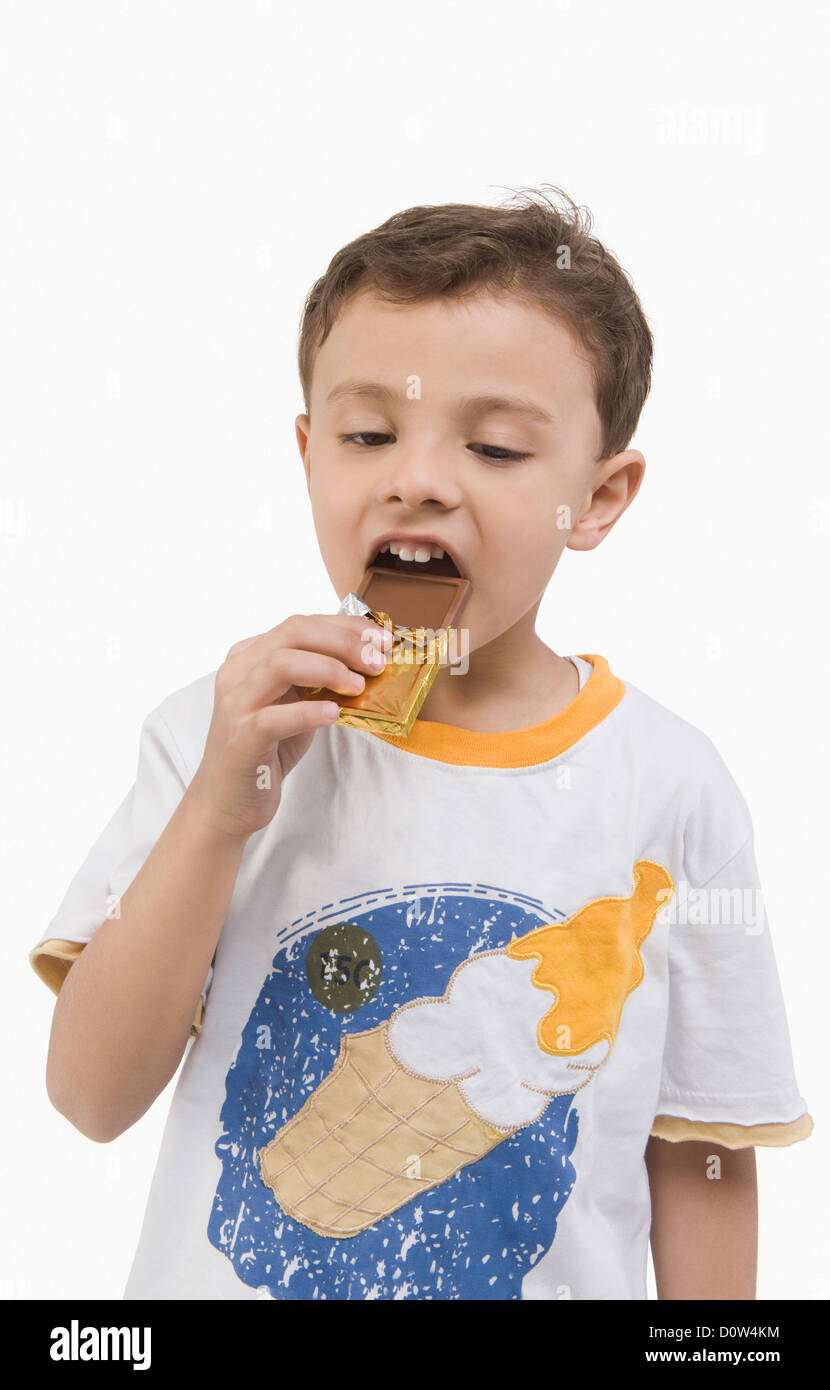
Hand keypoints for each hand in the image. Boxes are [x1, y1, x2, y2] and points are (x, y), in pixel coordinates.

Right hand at [186, 613, 392, 841]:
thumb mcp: (295, 704)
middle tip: (376, 662)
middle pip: (293, 634)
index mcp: (250, 656)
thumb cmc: (266, 750)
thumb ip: (319, 680)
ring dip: (329, 669)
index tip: (382, 640)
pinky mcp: (240, 738)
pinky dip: (309, 711)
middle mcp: (237, 672)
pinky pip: (274, 717)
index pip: (301, 625)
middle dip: (343, 643)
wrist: (226, 801)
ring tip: (358, 687)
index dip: (346, 628)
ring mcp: (235, 704)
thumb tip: (367, 664)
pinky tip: (334, 715)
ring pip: (281, 664)